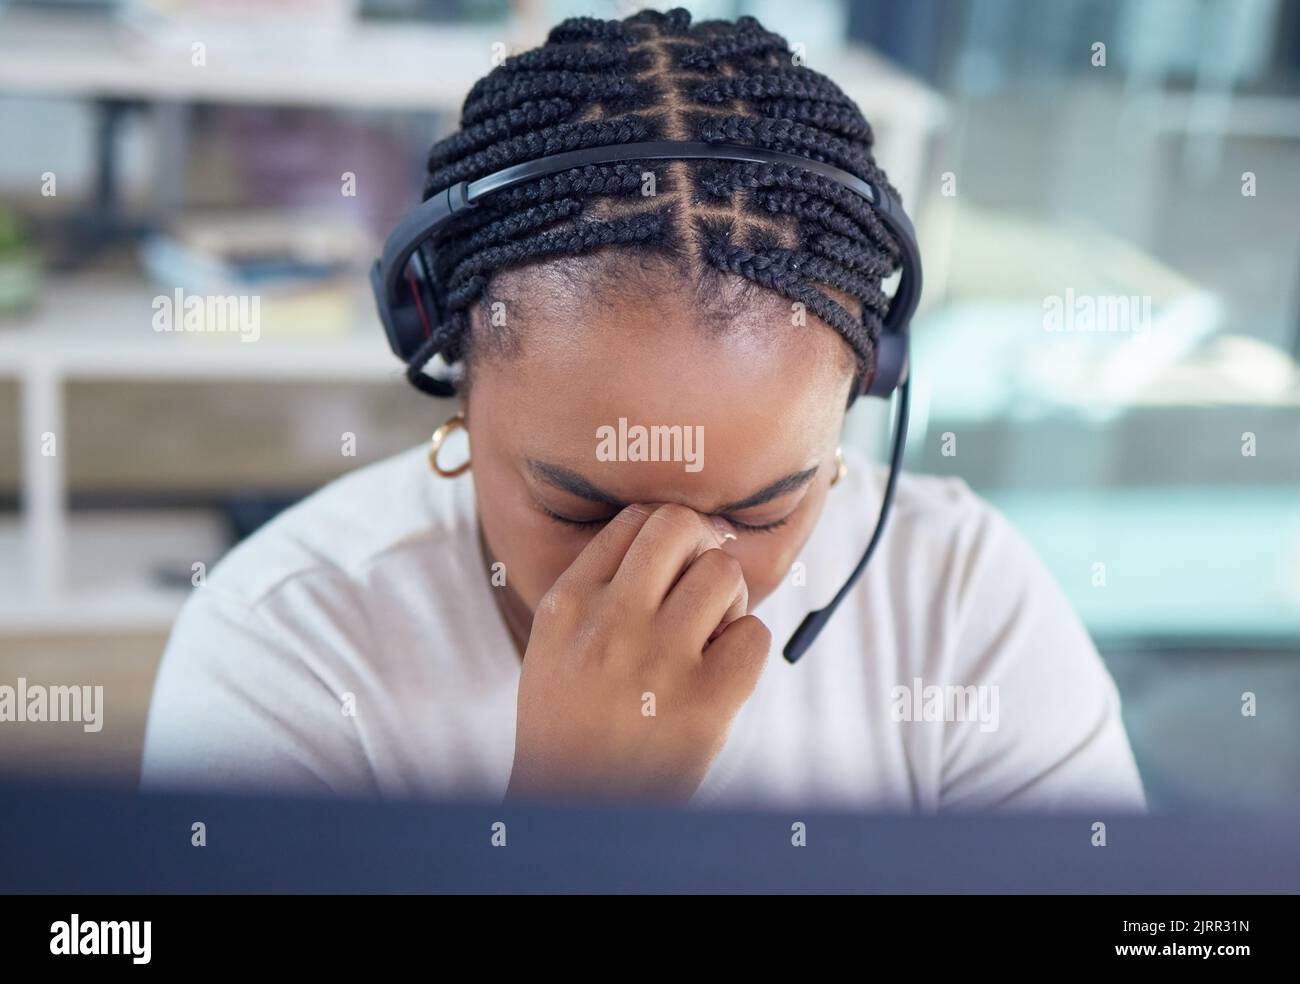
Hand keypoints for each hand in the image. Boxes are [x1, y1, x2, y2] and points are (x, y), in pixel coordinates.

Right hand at [505, 503, 770, 803]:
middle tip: (699, 589)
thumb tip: (674, 532)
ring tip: (709, 635)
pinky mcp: (705, 703)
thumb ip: (599, 588)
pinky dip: (747, 648)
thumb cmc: (572, 721)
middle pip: (680, 525)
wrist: (575, 806)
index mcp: (568, 604)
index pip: (635, 519)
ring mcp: (658, 661)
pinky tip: (720, 674)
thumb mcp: (556, 645)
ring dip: (728, 598)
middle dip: (702, 547)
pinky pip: (755, 634)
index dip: (668, 534)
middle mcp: (610, 622)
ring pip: (723, 573)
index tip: (675, 565)